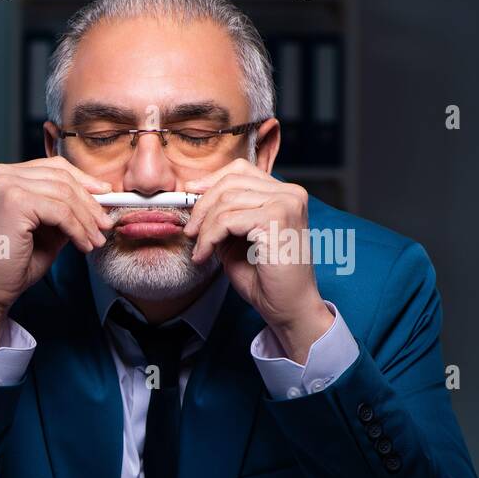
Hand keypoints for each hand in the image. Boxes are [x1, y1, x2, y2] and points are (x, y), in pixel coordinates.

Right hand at [0, 157, 113, 351]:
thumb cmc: (12, 262)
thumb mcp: (45, 227)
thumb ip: (64, 208)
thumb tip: (100, 197)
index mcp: (4, 175)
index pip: (53, 167)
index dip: (83, 180)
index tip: (105, 195)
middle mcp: (1, 174)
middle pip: (61, 178)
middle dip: (90, 202)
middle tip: (106, 224)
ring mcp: (6, 185)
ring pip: (64, 194)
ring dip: (86, 220)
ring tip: (96, 240)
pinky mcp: (15, 202)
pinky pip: (60, 212)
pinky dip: (77, 229)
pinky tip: (83, 245)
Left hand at [182, 159, 332, 362]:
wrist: (288, 306)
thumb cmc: (265, 278)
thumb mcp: (237, 240)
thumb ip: (222, 218)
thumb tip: (193, 201)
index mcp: (284, 194)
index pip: (240, 170)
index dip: (210, 181)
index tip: (189, 195)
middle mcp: (289, 193)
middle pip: (230, 182)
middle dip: (201, 207)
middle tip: (189, 232)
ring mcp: (286, 203)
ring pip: (225, 201)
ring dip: (204, 228)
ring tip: (200, 250)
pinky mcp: (277, 218)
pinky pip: (227, 220)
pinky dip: (209, 238)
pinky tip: (205, 255)